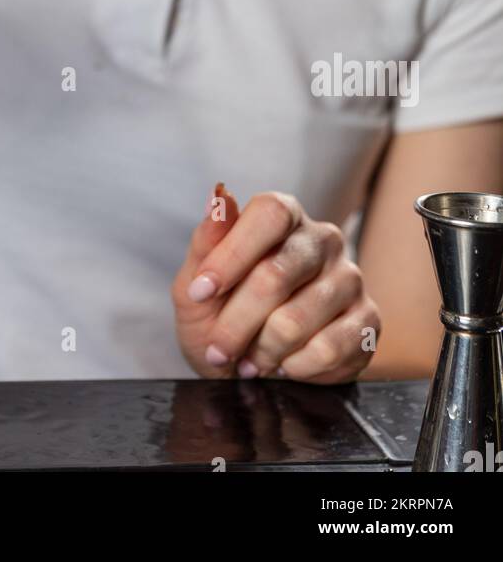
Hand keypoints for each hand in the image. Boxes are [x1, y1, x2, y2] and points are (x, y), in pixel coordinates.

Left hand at [171, 185, 381, 382]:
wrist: (248, 366)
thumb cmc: (220, 314)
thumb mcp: (196, 282)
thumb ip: (207, 242)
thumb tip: (218, 197)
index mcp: (284, 215)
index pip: (270, 214)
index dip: (233, 254)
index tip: (201, 291)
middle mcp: (323, 239)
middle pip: (276, 275)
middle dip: (236, 323)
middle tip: (218, 349)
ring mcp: (349, 279)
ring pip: (296, 320)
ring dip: (262, 351)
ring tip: (250, 361)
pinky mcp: (368, 321)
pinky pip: (328, 349)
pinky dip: (295, 367)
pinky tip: (284, 366)